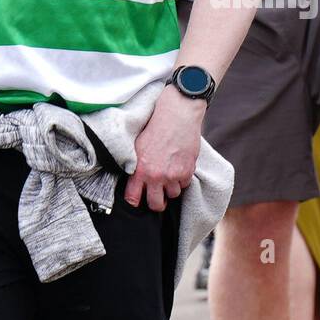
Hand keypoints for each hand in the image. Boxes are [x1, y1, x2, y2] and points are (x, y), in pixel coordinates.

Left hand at [123, 85, 205, 211]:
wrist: (176, 115)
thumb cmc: (155, 126)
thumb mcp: (138, 145)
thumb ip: (136, 164)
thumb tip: (133, 178)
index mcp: (139, 169)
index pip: (132, 198)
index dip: (134, 201)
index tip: (138, 200)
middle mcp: (155, 176)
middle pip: (156, 204)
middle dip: (157, 202)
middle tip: (158, 195)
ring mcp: (172, 175)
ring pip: (173, 195)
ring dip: (171, 187)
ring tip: (169, 174)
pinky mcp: (187, 171)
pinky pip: (185, 185)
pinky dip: (183, 178)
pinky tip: (179, 165)